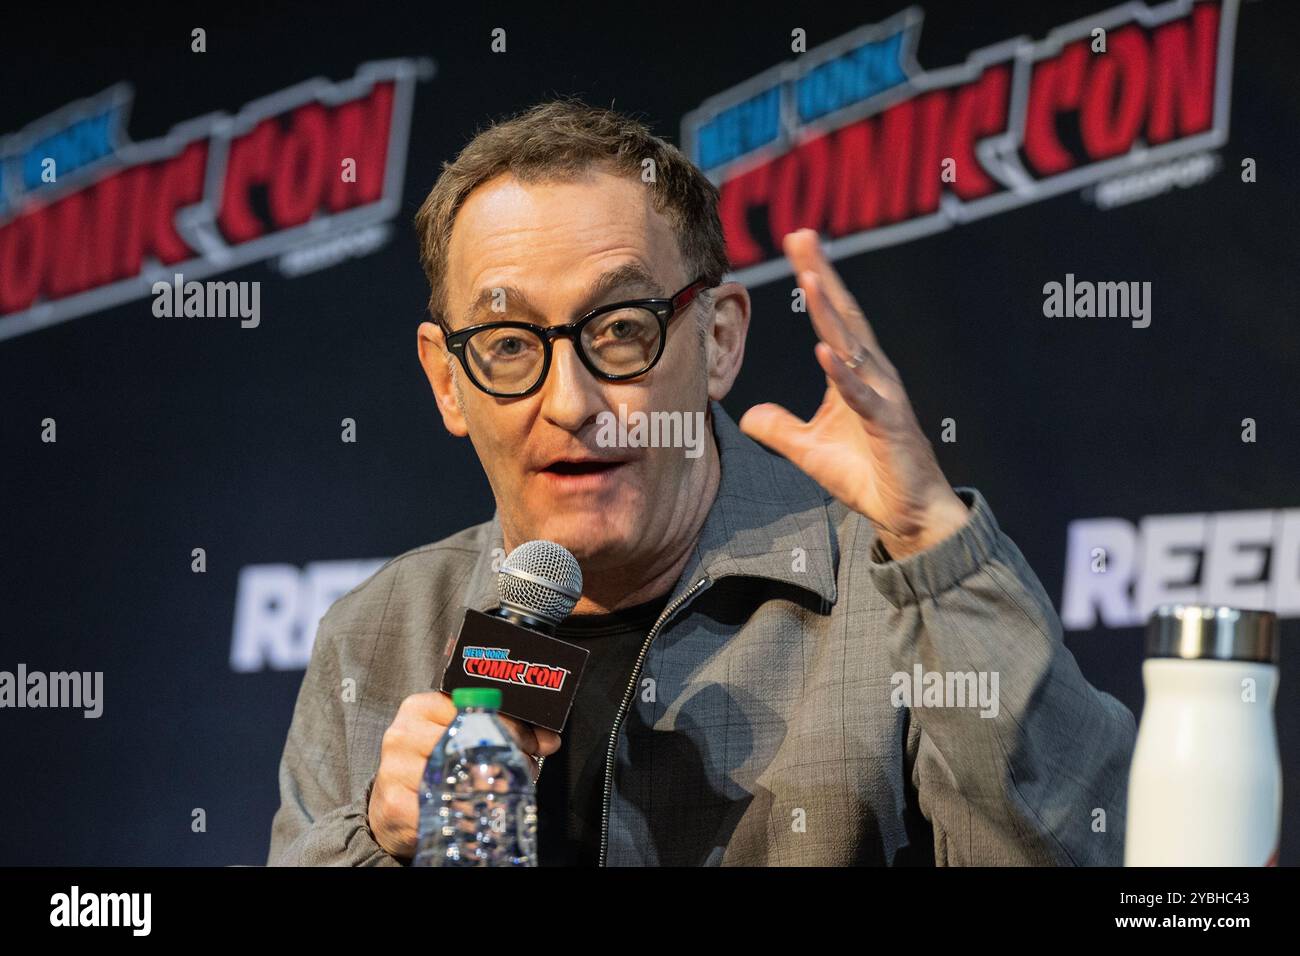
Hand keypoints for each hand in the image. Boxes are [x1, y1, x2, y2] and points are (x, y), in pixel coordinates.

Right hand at [368, 690, 560, 859]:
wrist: (395, 809)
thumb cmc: (436, 767)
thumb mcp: (465, 741)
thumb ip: (507, 733)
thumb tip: (549, 740)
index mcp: (421, 707)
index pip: (475, 707)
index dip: (512, 726)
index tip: (533, 742)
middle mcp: (403, 733)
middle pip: (469, 740)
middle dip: (508, 756)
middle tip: (525, 769)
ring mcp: (394, 769)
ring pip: (459, 775)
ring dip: (493, 788)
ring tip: (506, 792)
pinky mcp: (394, 804)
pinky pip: (443, 809)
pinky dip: (469, 814)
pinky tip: (477, 813)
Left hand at [739, 229, 969, 559]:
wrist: (908, 512)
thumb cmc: (867, 475)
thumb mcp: (809, 451)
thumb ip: (780, 429)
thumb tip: (749, 414)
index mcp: (854, 374)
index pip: (831, 318)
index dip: (816, 279)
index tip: (798, 242)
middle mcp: (872, 375)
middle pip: (843, 315)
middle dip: (823, 274)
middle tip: (803, 235)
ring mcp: (882, 397)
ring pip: (852, 346)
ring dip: (831, 313)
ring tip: (811, 278)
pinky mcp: (887, 425)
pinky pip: (860, 397)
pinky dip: (842, 375)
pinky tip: (825, 353)